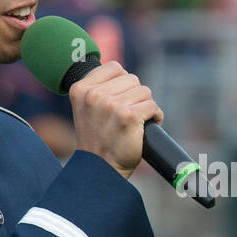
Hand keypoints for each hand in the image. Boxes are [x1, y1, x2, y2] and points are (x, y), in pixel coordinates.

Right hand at [68, 61, 162, 178]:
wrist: (100, 169)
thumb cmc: (97, 140)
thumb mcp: (87, 109)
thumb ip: (98, 89)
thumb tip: (122, 72)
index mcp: (80, 90)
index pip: (114, 67)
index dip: (123, 83)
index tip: (119, 100)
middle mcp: (94, 95)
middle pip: (132, 79)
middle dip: (135, 96)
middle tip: (128, 115)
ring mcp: (111, 105)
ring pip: (145, 92)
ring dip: (145, 106)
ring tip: (136, 122)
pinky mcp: (129, 116)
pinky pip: (153, 106)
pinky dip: (155, 117)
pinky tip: (145, 127)